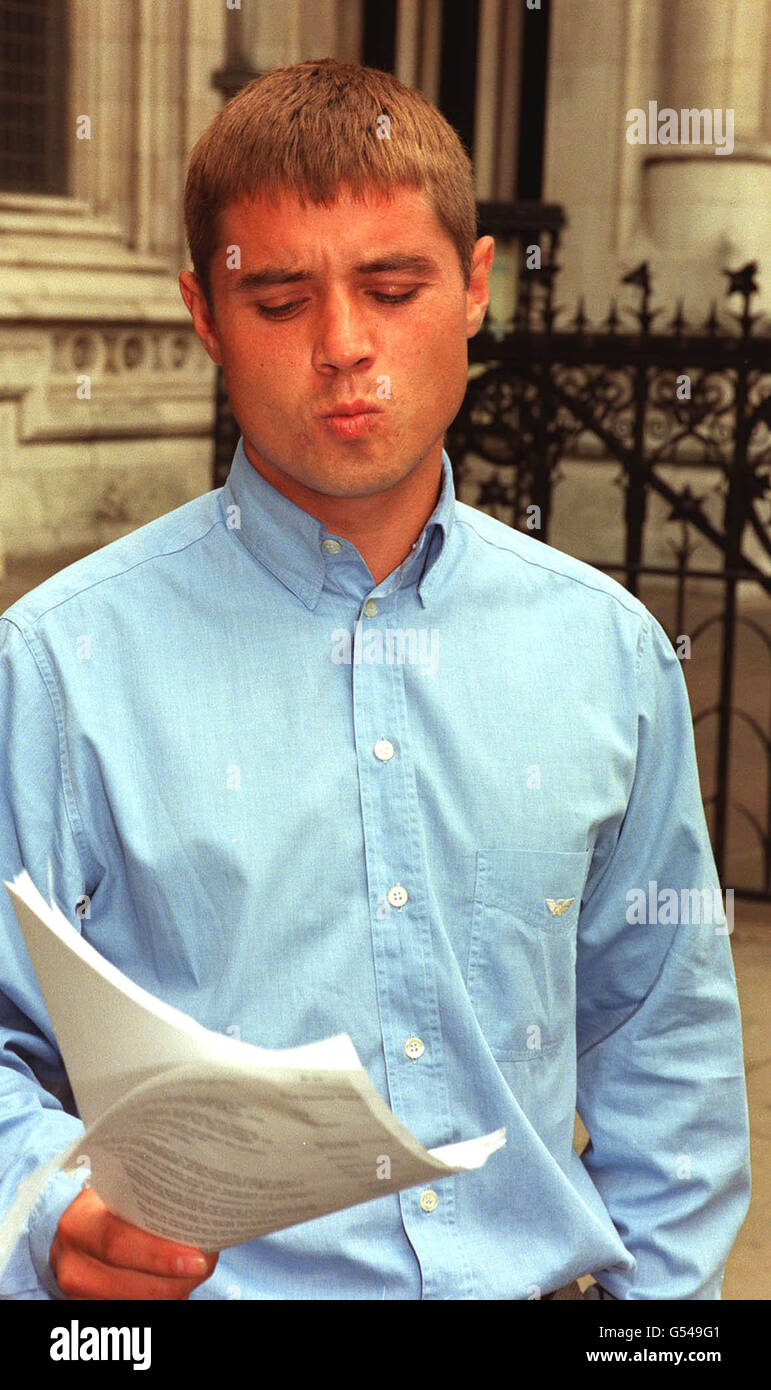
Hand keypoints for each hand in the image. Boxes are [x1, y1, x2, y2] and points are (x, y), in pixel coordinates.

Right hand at [51, 1187, 218, 1298]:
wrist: (83, 1228)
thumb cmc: (112, 1204)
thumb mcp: (122, 1192)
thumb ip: (152, 1201)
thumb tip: (204, 1216)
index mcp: (78, 1224)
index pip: (118, 1244)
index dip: (161, 1256)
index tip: (198, 1259)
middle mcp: (70, 1263)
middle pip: (133, 1285)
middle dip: (177, 1280)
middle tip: (205, 1265)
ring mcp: (75, 1293)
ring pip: (137, 1304)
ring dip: (172, 1292)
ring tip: (193, 1272)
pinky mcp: (85, 1310)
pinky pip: (131, 1312)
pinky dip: (158, 1300)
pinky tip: (174, 1284)